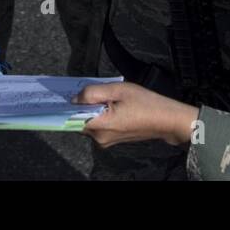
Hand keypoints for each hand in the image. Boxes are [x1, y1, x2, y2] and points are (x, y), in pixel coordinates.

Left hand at [77, 82, 198, 147]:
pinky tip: (109, 103)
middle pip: (80, 120)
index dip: (66, 106)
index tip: (62, 95)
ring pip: (90, 122)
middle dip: (81, 105)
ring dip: (92, 109)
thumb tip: (74, 98)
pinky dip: (100, 114)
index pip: (72, 119)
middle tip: (86, 88)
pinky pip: (99, 126)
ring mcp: (107, 141)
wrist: (167, 120)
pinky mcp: (113, 140)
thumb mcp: (118, 90)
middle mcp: (100, 138)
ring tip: (103, 94)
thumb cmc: (145, 103)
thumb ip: (93, 93)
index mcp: (100, 126)